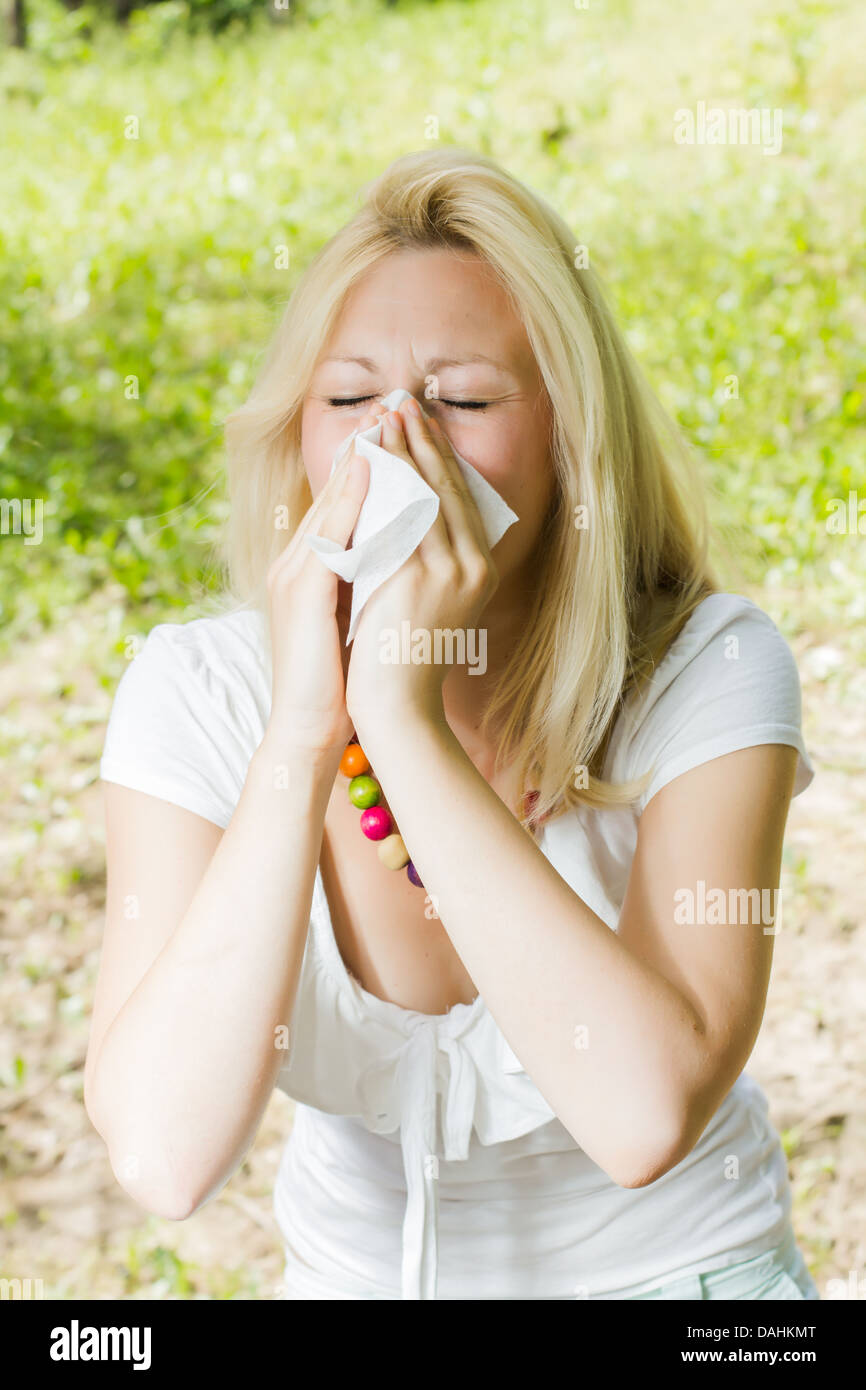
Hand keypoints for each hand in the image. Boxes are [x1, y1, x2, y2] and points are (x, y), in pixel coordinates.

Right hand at [264, 419, 372, 757]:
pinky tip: (384, 478)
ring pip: (334, 502)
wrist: (310, 724)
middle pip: (336, 487)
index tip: (403, 425)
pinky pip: (334, 533)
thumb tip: (410, 543)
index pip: (343, 497)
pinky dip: (357, 502)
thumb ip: (373, 573)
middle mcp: (298, 557)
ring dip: (366, 460)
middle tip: (400, 404)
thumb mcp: (358, 610)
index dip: (373, 459)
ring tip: (395, 423)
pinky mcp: (304, 590)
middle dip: (371, 444)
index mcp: (310, 562)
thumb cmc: (338, 674)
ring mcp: (297, 570)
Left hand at [345, 399, 498, 745]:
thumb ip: (431, 558)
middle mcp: (473, 566)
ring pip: (424, 494)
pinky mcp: (416, 579)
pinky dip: (386, 483)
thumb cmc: (405, 656)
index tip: (419, 423)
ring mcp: (448, 572)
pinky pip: (400, 516)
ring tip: (386, 418)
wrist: (395, 704)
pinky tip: (370, 458)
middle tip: (402, 402)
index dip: (439, 456)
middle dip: (423, 441)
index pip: (460, 498)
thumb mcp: (432, 599)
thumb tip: (415, 510)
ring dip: (404, 451)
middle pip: (447, 487)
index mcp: (481, 570)